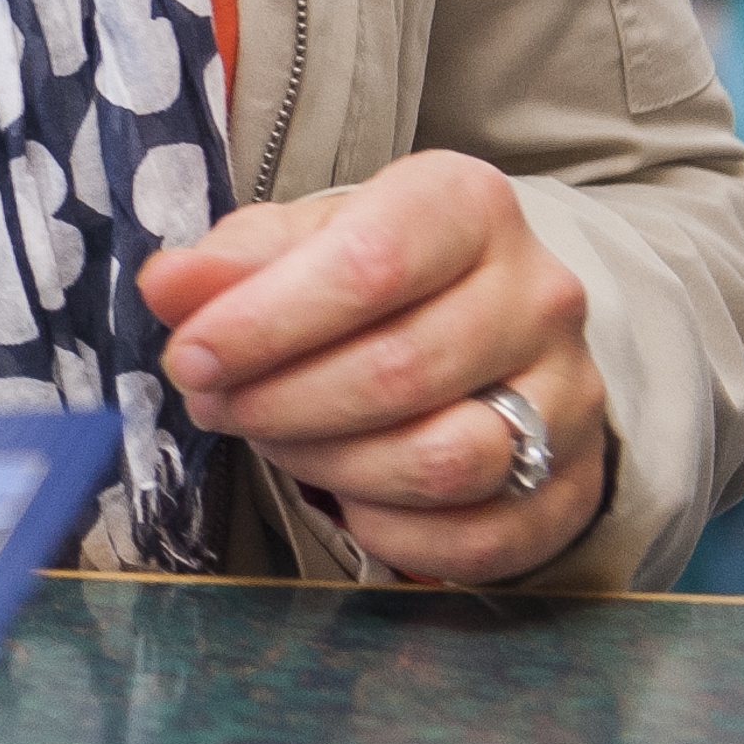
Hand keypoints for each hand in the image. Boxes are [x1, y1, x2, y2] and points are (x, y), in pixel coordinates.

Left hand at [134, 149, 608, 584]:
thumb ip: (231, 263)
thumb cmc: (376, 276)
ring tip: (275, 440)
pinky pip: (480, 536)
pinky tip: (347, 497)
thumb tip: (169, 287)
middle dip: (280, 402)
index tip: (191, 357)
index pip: (370, 264)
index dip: (264, 323)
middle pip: (400, 371)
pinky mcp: (574, 483)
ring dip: (330, 466)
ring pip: (445, 461)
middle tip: (216, 404)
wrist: (489, 324)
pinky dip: (394, 531)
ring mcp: (570, 395)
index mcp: (468, 206)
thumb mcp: (300, 242)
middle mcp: (539, 295)